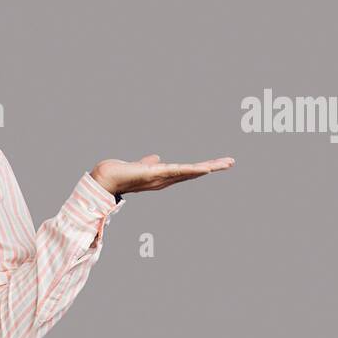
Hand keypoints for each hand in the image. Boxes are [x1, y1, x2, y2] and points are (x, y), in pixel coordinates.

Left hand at [89, 154, 233, 198]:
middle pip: (193, 173)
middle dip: (213, 167)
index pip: (187, 171)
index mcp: (163, 177)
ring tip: (224, 163)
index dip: (203, 168)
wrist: (106, 178)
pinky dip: (189, 170)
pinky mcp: (154, 174)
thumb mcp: (139, 166)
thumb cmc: (121, 173)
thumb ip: (148, 163)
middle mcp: (165, 180)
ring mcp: (161, 178)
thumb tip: (155, 158)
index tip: (218, 164)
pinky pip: (175, 171)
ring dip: (208, 167)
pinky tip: (202, 168)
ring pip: (189, 172)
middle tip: (231, 162)